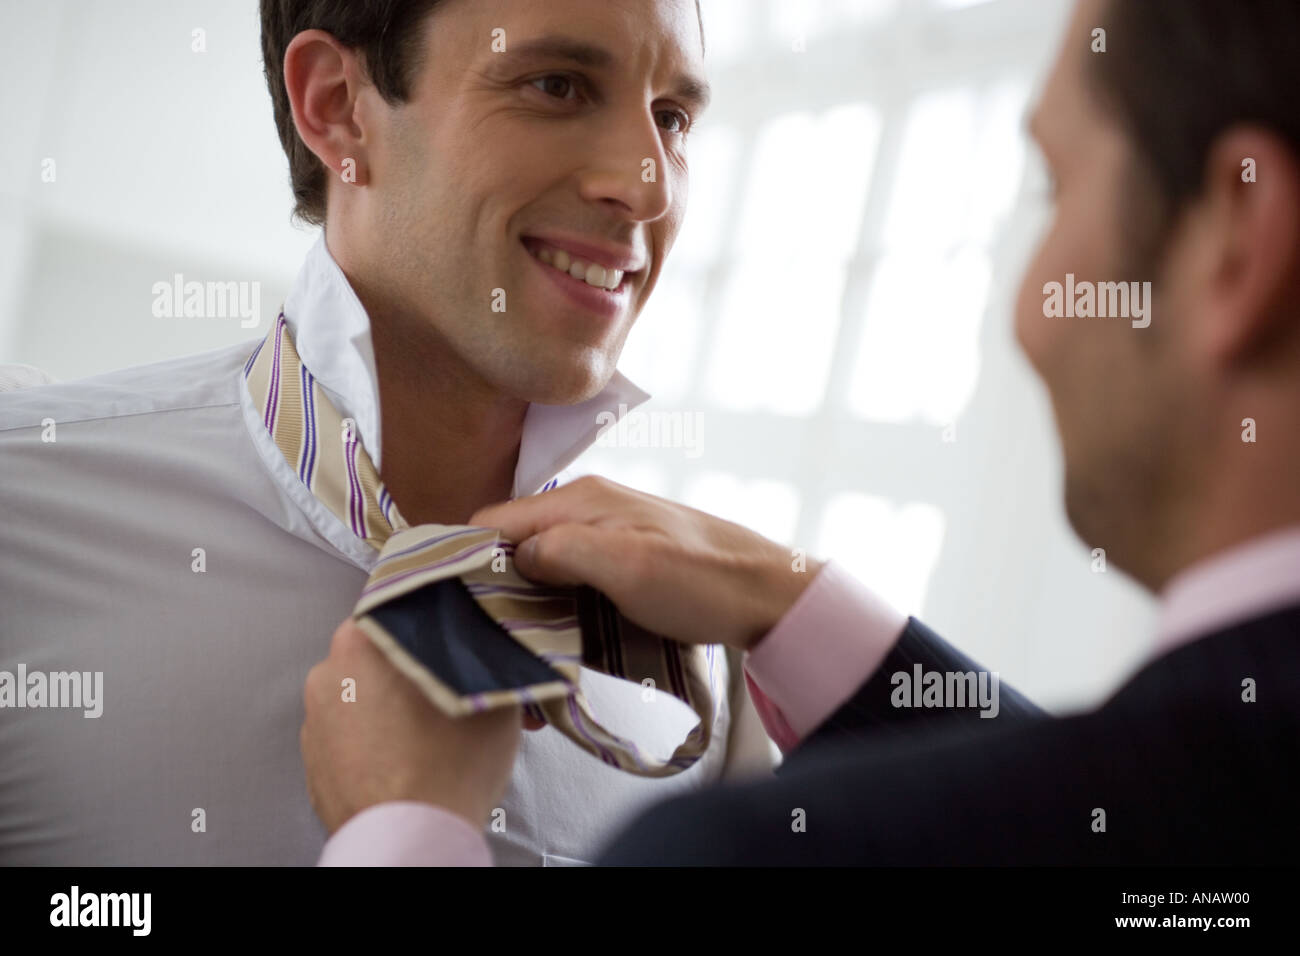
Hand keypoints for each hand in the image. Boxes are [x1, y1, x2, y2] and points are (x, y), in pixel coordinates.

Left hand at [301, 620, 523, 834]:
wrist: (411, 838)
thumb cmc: (449, 766)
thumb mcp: (495, 690)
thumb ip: (485, 649)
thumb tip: (491, 637)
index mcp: (366, 637)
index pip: (401, 600)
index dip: (435, 616)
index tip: (457, 630)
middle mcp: (330, 669)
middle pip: (380, 647)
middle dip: (413, 661)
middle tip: (452, 682)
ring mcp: (316, 716)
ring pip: (363, 689)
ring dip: (392, 700)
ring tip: (432, 728)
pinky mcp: (313, 757)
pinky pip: (350, 729)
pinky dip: (375, 736)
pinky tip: (408, 754)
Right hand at [470, 476, 823, 651]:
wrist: (769, 594)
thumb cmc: (703, 579)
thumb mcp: (626, 564)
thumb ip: (560, 550)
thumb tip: (510, 556)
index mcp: (578, 500)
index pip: (491, 522)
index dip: (464, 562)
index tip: (451, 610)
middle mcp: (583, 510)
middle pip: (510, 548)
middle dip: (492, 595)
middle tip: (486, 648)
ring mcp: (603, 535)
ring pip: (537, 570)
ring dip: (523, 612)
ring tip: (518, 660)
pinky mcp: (619, 563)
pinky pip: (568, 585)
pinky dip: (554, 614)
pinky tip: (554, 648)